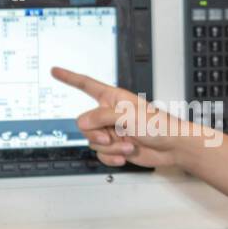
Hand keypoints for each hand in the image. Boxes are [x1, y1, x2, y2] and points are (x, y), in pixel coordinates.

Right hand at [51, 66, 214, 168]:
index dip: (69, 78)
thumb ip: (100, 117)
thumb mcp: (126, 116)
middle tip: (110, 136)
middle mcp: (110, 114)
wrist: (172, 147)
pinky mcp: (116, 147)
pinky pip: (101, 155)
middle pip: (85, 124)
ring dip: (110, 147)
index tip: (55, 71)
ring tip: (128, 145)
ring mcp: (113, 131)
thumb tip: (82, 123)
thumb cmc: (159, 125)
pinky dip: (112, 157)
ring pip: (93, 142)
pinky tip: (125, 154)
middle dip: (97, 134)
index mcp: (113, 98)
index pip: (86, 84)